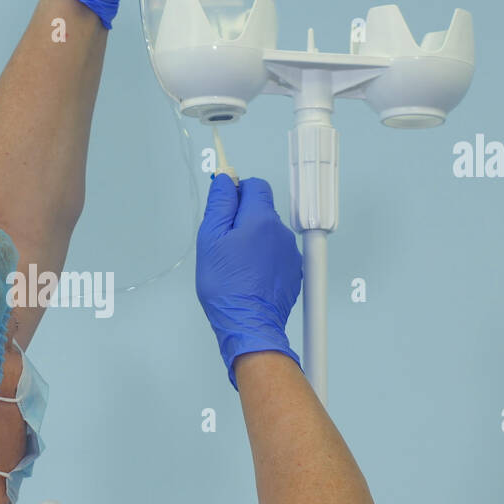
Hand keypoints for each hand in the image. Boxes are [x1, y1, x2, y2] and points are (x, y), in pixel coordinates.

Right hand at [196, 174, 302, 388]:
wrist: (249, 324)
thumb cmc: (227, 287)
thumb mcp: (210, 238)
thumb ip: (220, 203)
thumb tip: (225, 179)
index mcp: (261, 218)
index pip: (255, 185)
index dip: (237, 192)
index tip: (224, 206)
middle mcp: (281, 232)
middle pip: (261, 210)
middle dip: (242, 220)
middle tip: (224, 244)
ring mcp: (291, 253)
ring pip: (268, 234)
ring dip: (253, 241)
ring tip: (236, 266)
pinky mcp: (293, 272)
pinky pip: (276, 254)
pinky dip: (263, 260)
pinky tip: (249, 277)